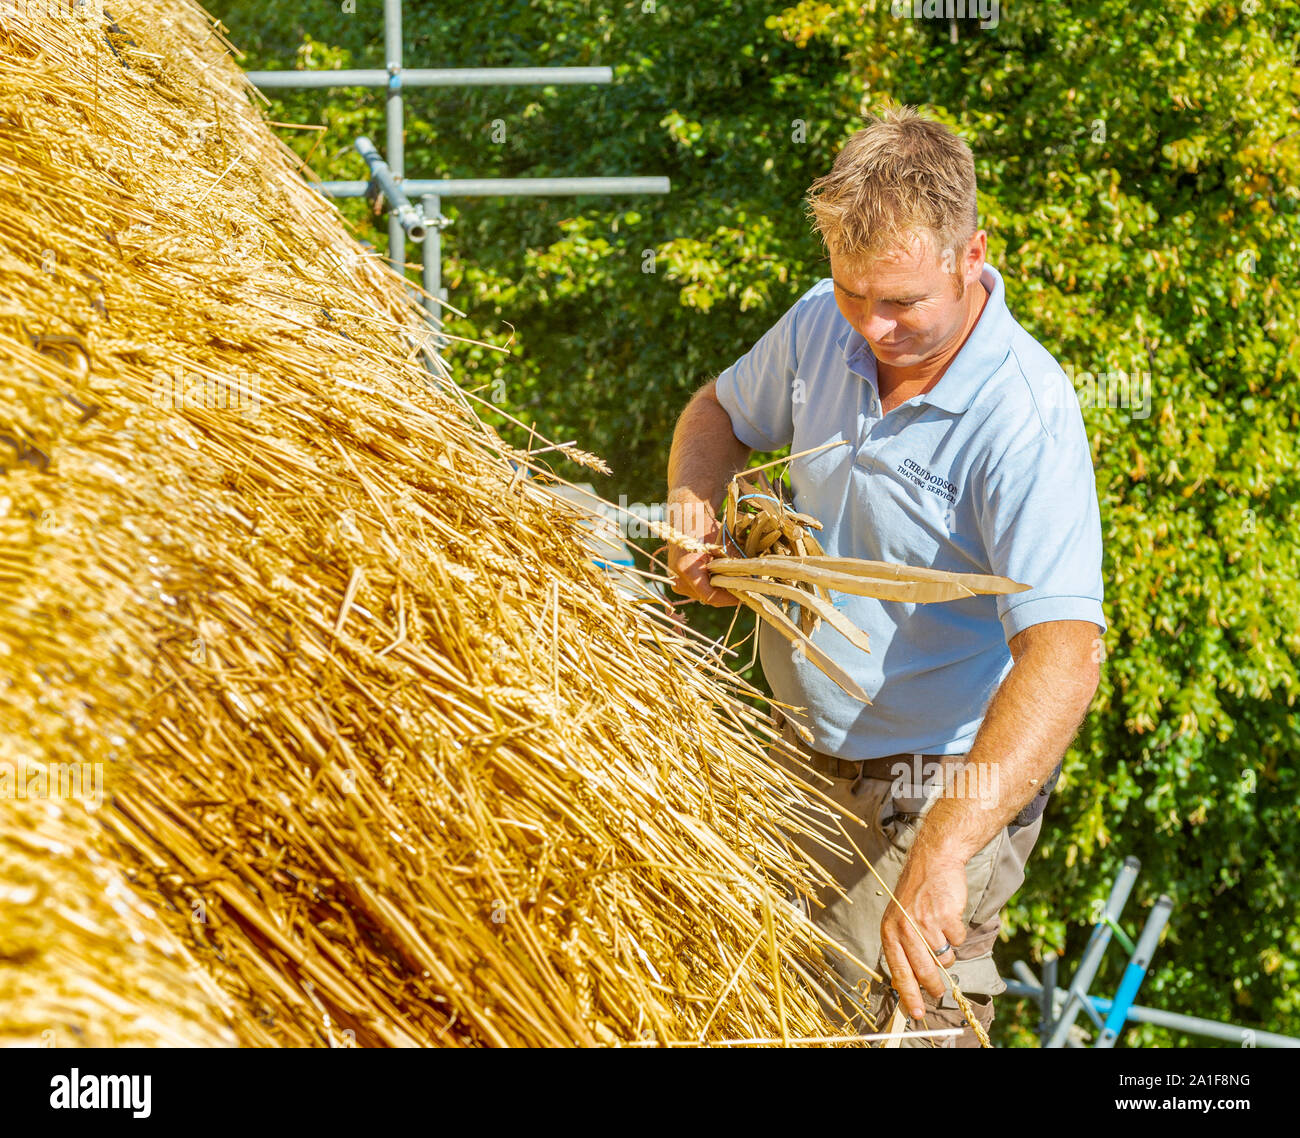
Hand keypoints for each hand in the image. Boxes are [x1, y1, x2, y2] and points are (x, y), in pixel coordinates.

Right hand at [666, 494, 738, 606]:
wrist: (685, 516)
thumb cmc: (703, 526)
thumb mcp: (722, 545)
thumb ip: (734, 564)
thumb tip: (753, 580)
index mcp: (686, 570)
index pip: (711, 596)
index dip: (730, 598)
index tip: (745, 596)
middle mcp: (678, 579)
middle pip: (708, 597)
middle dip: (727, 593)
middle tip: (744, 588)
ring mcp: (677, 581)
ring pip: (704, 594)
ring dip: (720, 589)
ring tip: (735, 581)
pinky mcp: (678, 580)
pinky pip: (698, 589)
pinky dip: (712, 584)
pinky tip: (723, 577)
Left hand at [879, 847, 968, 1019]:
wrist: (932, 862)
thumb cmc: (916, 894)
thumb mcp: (898, 920)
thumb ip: (901, 949)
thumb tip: (904, 985)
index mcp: (890, 932)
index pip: (899, 972)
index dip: (908, 995)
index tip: (916, 1014)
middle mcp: (905, 929)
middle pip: (924, 972)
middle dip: (933, 986)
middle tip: (938, 991)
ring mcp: (926, 923)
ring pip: (944, 959)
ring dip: (947, 954)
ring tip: (940, 934)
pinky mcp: (946, 917)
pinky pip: (957, 941)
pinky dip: (956, 934)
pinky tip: (949, 917)